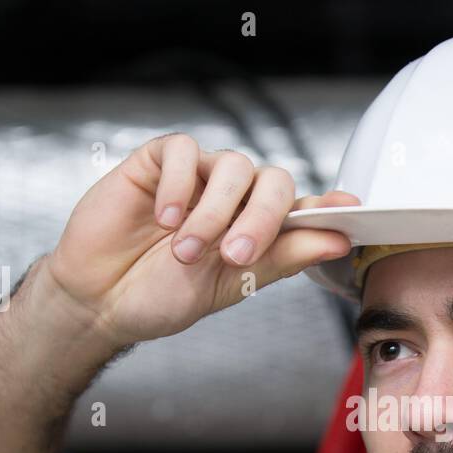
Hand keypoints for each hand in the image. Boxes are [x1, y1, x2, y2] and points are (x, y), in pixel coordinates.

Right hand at [44, 133, 358, 346]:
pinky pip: (186, 152)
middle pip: (273, 181)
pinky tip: (165, 219)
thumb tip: (337, 239)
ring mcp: (198, 176)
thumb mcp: (231, 285)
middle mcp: (234, 197)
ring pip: (233, 166)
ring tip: (185, 251)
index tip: (351, 214)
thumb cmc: (162, 294)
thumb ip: (283, 257)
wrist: (101, 300)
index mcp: (258, 228)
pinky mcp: (160, 161)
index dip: (329, 207)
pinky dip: (180, 187)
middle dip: (262, 219)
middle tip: (236, 255)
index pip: (302, 207)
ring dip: (213, 213)